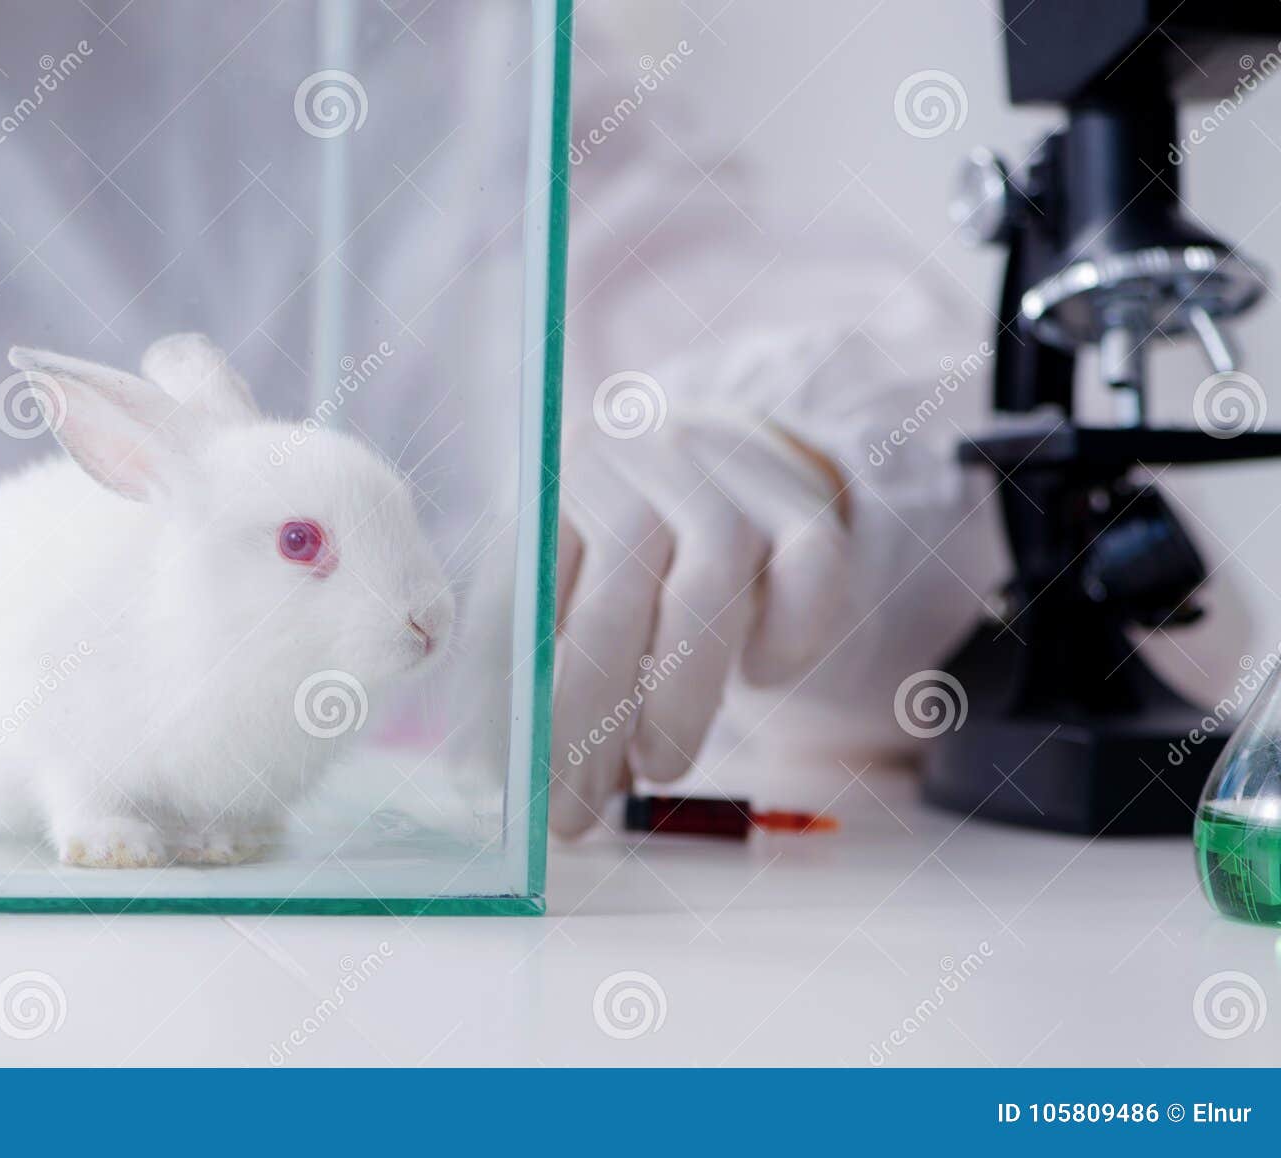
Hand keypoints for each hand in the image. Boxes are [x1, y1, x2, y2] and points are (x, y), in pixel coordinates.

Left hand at [549, 411, 850, 835]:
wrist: (734, 453)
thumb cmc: (626, 545)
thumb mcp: (561, 570)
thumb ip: (527, 649)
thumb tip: (494, 774)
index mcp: (556, 481)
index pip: (529, 606)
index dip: (525, 711)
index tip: (524, 794)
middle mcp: (635, 463)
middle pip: (609, 611)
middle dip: (587, 732)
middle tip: (579, 816)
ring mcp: (725, 473)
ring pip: (706, 598)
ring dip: (678, 705)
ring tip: (658, 767)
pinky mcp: (803, 497)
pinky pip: (808, 575)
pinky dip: (785, 641)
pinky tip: (759, 676)